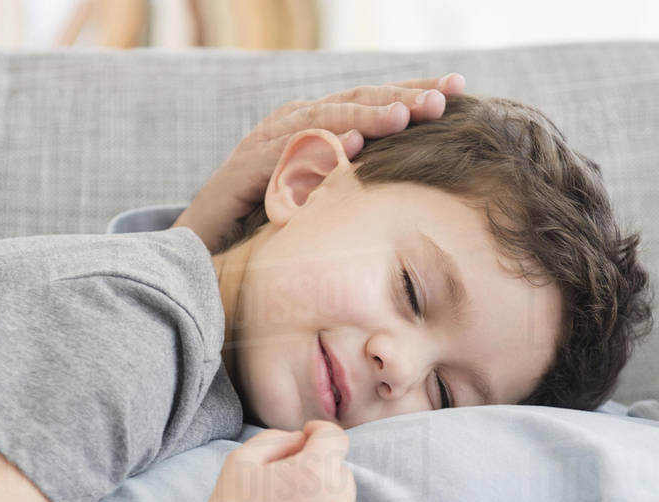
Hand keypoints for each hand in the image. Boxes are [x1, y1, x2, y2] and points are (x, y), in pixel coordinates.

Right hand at [175, 73, 466, 251]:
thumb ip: (354, 187)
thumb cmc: (266, 233)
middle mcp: (290, 125)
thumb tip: (411, 187)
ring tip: (406, 115)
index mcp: (314, 128)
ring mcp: (265, 143)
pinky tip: (353, 146)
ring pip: (322, 118)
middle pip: (353, 100)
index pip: (370, 102)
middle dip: (400, 96)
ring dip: (366, 115)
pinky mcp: (242, 170)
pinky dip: (319, 146)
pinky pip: (286, 154)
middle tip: (445, 96)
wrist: (199, 257)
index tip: (459, 89)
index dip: (412, 93)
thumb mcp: (323, 207)